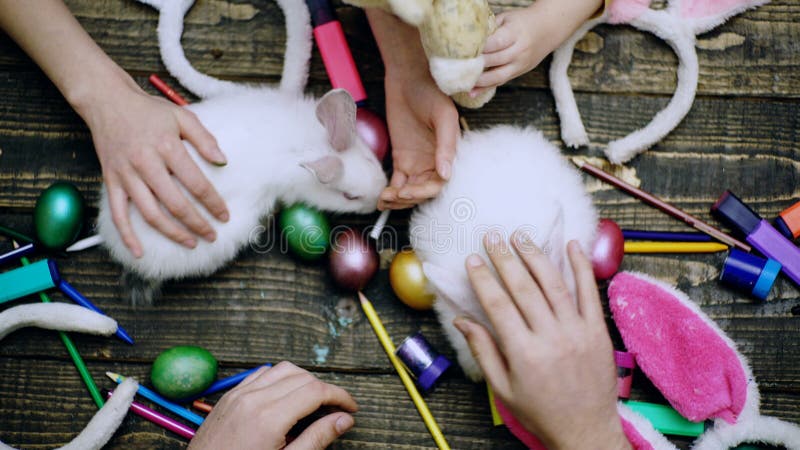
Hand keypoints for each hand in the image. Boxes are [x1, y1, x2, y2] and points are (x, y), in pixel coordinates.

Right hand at [83, 83, 229, 257]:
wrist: (107, 101)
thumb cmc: (148, 110)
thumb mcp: (182, 116)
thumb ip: (204, 138)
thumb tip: (223, 160)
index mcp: (166, 147)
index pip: (196, 183)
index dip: (212, 203)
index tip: (224, 216)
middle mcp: (145, 163)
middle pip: (175, 203)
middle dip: (196, 223)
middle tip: (212, 236)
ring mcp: (126, 174)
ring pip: (149, 213)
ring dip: (171, 232)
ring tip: (189, 243)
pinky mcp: (111, 181)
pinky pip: (118, 214)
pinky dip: (127, 235)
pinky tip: (139, 252)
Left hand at [189, 362, 357, 449]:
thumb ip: (317, 438)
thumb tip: (343, 420)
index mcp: (269, 417)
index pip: (316, 391)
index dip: (340, 396)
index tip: (350, 408)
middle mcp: (253, 399)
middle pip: (302, 377)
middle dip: (324, 389)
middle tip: (336, 409)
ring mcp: (238, 394)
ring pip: (282, 369)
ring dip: (303, 380)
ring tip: (314, 401)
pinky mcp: (228, 396)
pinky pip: (260, 373)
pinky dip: (279, 378)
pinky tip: (285, 395)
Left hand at [379, 68, 459, 209]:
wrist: (410, 78)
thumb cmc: (432, 93)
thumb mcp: (444, 117)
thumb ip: (447, 146)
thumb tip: (445, 174)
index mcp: (448, 155)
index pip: (439, 184)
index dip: (424, 192)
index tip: (408, 192)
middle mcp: (434, 163)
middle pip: (423, 192)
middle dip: (409, 198)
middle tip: (394, 196)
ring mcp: (417, 163)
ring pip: (409, 191)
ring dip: (398, 200)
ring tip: (385, 199)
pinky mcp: (402, 160)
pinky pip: (397, 183)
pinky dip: (391, 193)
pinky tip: (382, 199)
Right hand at [454, 232, 629, 449]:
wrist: (585, 430)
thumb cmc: (540, 411)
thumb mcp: (502, 388)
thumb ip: (483, 350)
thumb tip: (461, 319)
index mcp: (524, 353)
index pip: (498, 305)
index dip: (483, 279)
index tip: (473, 259)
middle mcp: (551, 337)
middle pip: (523, 287)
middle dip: (505, 258)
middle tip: (493, 237)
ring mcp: (578, 331)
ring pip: (553, 284)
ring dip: (535, 256)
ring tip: (521, 236)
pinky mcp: (598, 331)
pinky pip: (590, 292)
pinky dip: (581, 266)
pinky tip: (571, 245)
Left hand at [473, 0, 602, 96]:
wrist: (548, 29)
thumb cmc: (522, 21)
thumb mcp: (507, 18)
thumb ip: (489, 27)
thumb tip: (467, 36)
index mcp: (515, 33)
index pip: (495, 43)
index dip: (479, 48)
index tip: (462, 52)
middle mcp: (519, 51)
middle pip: (495, 61)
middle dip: (475, 66)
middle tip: (456, 70)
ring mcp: (520, 64)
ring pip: (498, 76)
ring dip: (479, 82)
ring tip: (462, 85)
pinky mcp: (519, 72)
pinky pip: (501, 82)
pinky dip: (486, 88)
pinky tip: (472, 92)